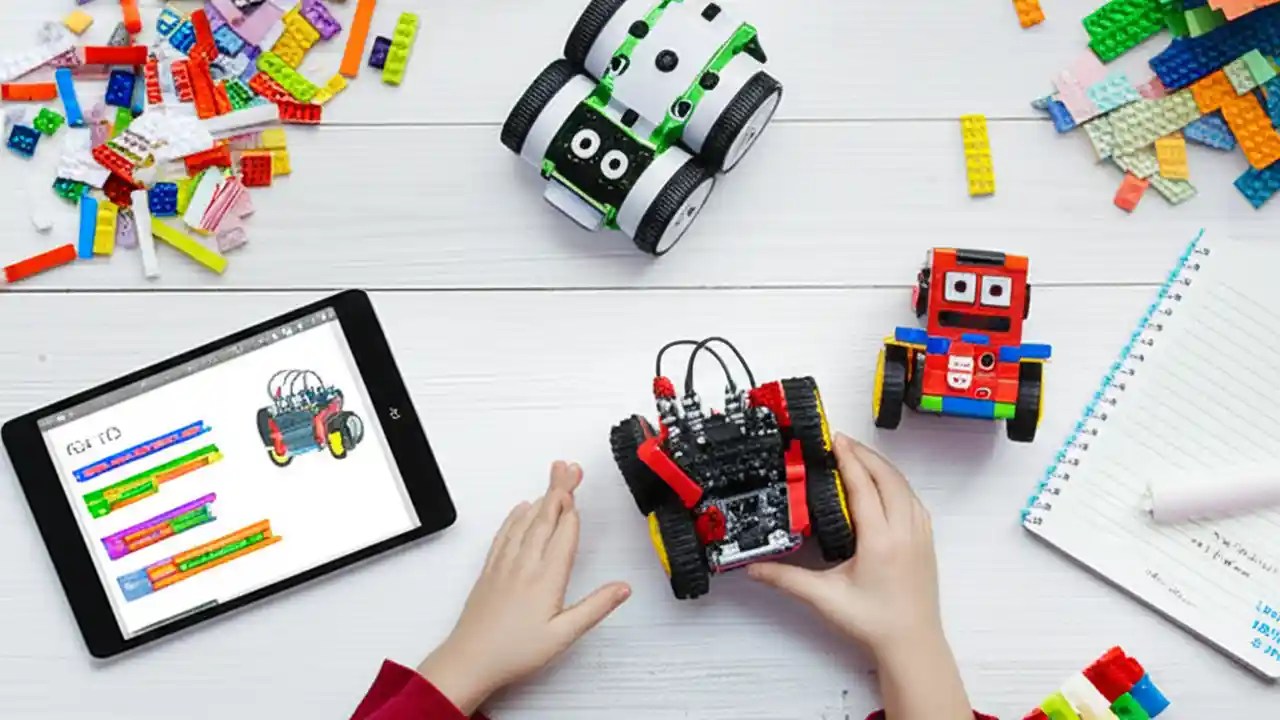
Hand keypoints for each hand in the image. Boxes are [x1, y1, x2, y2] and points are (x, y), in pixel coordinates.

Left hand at [417, 462, 630, 714]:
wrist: (470, 660)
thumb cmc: (514, 652)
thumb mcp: (564, 635)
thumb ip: (595, 608)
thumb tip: (622, 588)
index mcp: (546, 578)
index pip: (563, 533)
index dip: (572, 508)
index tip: (578, 486)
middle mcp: (525, 565)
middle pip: (545, 518)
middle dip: (559, 489)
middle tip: (569, 467)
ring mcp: (505, 565)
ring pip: (525, 521)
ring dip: (540, 497)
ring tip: (552, 478)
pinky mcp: (490, 571)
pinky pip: (505, 534)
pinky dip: (515, 516)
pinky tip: (521, 509)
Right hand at [748, 433, 972, 718]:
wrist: (912, 645)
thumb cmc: (873, 623)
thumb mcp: (824, 599)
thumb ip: (786, 579)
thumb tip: (754, 568)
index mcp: (880, 540)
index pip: (864, 486)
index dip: (849, 459)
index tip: (835, 441)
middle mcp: (904, 531)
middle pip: (887, 477)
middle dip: (865, 454)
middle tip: (841, 441)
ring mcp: (920, 535)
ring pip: (904, 486)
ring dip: (882, 466)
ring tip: (859, 456)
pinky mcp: (926, 542)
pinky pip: (913, 500)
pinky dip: (896, 483)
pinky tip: (884, 484)